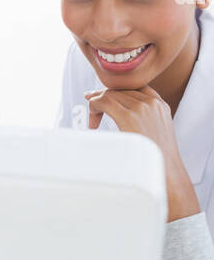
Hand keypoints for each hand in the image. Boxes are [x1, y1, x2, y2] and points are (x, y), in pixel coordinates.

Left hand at [84, 84, 199, 221]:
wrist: (167, 172)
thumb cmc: (159, 160)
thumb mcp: (157, 134)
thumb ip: (145, 122)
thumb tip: (126, 120)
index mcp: (160, 105)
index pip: (135, 87)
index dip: (117, 90)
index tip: (104, 96)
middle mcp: (152, 103)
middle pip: (120, 90)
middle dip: (103, 97)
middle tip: (92, 107)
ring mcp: (142, 107)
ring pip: (110, 94)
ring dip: (97, 105)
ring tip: (92, 120)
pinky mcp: (130, 116)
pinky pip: (104, 102)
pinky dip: (94, 108)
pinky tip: (92, 122)